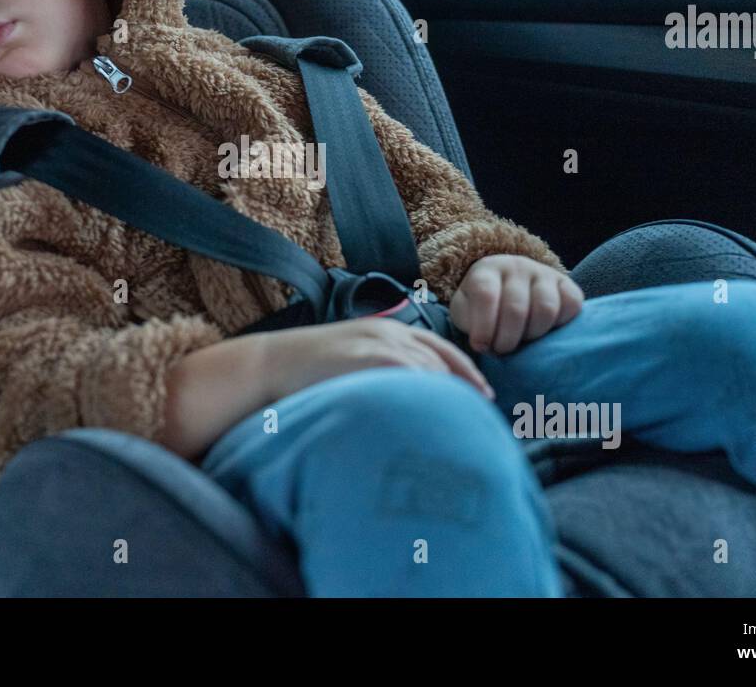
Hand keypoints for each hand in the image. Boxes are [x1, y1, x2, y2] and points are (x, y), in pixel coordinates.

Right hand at [253, 319, 495, 403]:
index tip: (484, 395)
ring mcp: (380, 343)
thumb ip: (379, 368)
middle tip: (485, 418)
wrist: (270, 364)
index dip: (466, 371)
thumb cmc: (305, 369)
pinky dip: (429, 396)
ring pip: (433, 371)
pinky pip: (413, 377)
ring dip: (452, 397)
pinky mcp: (371, 359)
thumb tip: (402, 395)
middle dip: (466, 388)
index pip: (440, 348)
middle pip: (443, 361)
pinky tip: (438, 417)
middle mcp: (389, 332)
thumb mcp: (350, 358)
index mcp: (386, 329)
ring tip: (467, 426)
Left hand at [449, 255, 583, 355]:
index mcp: (486, 270)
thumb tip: (482, 342)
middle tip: (502, 350)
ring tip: (522, 341)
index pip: (485, 294)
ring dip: (533, 335)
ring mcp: (544, 273)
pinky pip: (572, 305)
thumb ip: (468, 323)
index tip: (480, 346)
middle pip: (516, 308)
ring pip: (546, 309)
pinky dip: (560, 324)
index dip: (483, 326)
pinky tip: (545, 331)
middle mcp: (516, 266)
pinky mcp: (567, 284)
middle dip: (507, 339)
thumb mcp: (465, 312)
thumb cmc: (481, 307)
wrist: (507, 290)